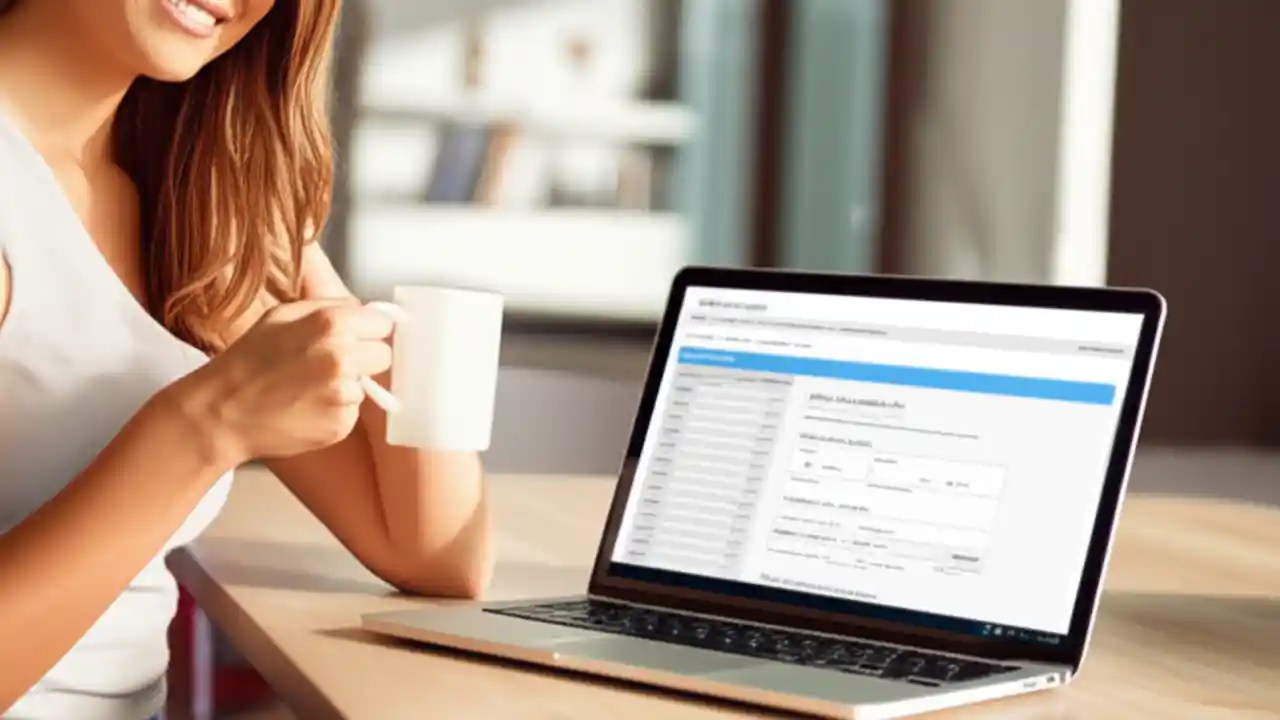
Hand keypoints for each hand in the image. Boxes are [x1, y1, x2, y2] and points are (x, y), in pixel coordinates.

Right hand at [174, 300, 395, 464]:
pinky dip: (335, 410)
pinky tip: (306, 406)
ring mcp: (344, 395)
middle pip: (384, 355)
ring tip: (308, 386)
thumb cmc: (248, 361)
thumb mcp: (282, 315)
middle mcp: (343, 359)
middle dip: (364, 357)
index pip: (383, 324)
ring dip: (347, 385)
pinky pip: (352, 411)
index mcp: (332, 324)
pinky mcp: (341, 424)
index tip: (356, 336)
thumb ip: (329, 306)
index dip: (368, 330)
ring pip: (367, 385)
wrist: (222, 412)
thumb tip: (365, 309)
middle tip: (330, 362)